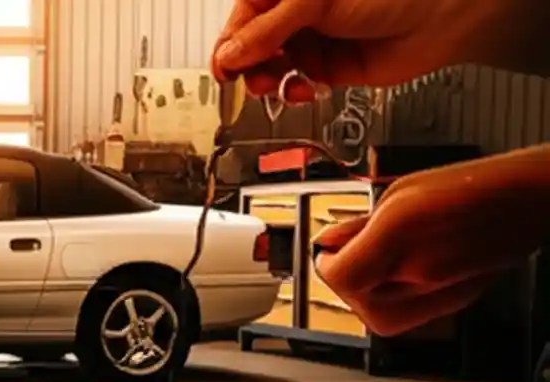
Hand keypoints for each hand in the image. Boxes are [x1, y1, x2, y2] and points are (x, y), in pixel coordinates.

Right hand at [211, 0, 491, 99]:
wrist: (440, 17)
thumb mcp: (313, 2)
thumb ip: (268, 30)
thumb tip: (229, 54)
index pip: (243, 19)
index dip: (229, 43)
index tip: (222, 66)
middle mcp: (296, 15)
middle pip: (252, 46)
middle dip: (247, 65)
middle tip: (248, 79)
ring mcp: (313, 41)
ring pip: (272, 68)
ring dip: (268, 80)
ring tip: (273, 85)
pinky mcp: (328, 68)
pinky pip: (297, 84)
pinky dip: (295, 91)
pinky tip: (303, 88)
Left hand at [313, 146, 549, 336]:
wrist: (529, 198)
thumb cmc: (472, 185)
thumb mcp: (399, 193)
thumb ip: (359, 226)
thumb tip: (329, 242)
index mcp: (402, 235)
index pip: (343, 278)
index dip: (326, 266)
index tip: (327, 255)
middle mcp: (422, 271)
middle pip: (360, 305)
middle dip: (346, 284)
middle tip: (346, 259)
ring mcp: (443, 292)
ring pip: (383, 319)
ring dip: (368, 297)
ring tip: (373, 266)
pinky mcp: (457, 303)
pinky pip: (410, 316)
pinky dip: (394, 300)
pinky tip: (399, 274)